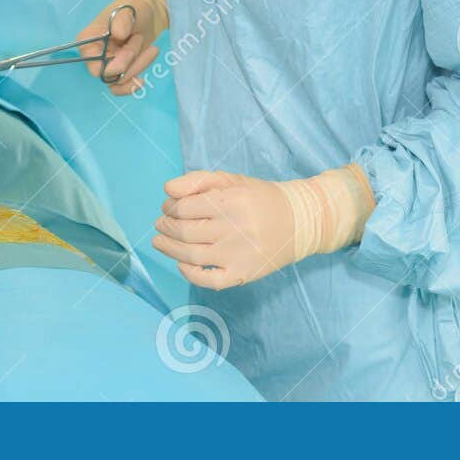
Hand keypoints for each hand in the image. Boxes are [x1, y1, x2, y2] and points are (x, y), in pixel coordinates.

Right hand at [76, 0, 157, 95]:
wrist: (150, 12)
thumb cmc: (134, 8)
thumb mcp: (128, 10)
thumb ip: (121, 20)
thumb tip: (118, 33)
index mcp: (88, 40)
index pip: (94, 66)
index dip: (114, 65)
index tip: (130, 52)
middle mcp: (94, 56)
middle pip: (109, 75)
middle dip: (130, 62)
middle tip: (139, 39)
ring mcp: (107, 65)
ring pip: (119, 82)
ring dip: (137, 67)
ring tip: (149, 47)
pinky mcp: (120, 71)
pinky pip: (122, 86)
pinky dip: (133, 84)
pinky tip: (142, 79)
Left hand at [152, 170, 297, 288]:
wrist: (299, 222)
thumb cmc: (260, 198)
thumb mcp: (231, 180)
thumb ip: (197, 180)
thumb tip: (167, 190)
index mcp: (230, 201)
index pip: (184, 208)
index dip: (169, 207)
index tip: (167, 207)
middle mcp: (234, 229)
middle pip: (184, 232)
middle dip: (166, 227)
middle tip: (161, 224)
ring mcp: (238, 255)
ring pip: (190, 255)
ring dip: (169, 249)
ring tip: (160, 242)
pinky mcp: (242, 274)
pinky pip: (208, 280)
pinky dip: (189, 273)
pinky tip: (182, 263)